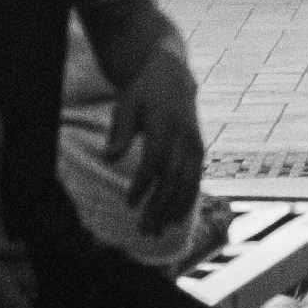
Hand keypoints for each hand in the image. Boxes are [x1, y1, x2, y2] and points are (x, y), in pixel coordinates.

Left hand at [106, 44, 205, 235]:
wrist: (173, 76)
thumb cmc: (143, 92)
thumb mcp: (127, 104)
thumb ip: (120, 132)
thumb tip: (107, 158)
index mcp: (165, 124)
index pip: (155, 160)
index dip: (143, 184)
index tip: (129, 203)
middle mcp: (184, 136)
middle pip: (173, 178)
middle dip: (158, 206)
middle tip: (143, 229)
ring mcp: (195, 144)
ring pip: (188, 184)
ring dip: (173, 210)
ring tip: (157, 231)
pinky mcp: (200, 150)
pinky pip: (196, 180)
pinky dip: (187, 201)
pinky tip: (174, 219)